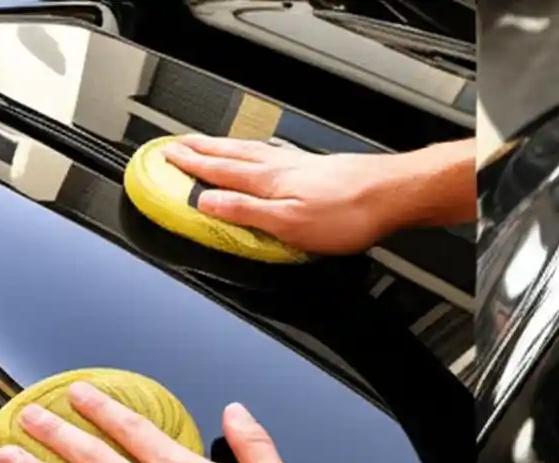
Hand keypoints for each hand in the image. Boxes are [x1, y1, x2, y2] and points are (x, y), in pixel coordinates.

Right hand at [162, 135, 410, 254]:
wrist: (392, 195)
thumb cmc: (348, 213)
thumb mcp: (288, 223)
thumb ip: (245, 212)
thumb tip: (207, 203)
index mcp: (268, 181)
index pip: (218, 170)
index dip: (190, 165)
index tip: (166, 157)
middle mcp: (281, 167)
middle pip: (232, 154)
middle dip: (202, 150)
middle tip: (178, 143)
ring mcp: (301, 165)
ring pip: (252, 152)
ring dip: (225, 148)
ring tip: (210, 146)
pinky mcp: (319, 169)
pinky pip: (273, 156)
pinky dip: (255, 154)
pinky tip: (262, 157)